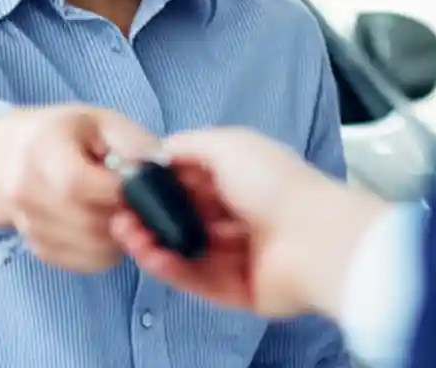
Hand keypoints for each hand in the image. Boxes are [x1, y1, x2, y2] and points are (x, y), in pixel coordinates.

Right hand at [0, 104, 158, 272]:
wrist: (12, 156)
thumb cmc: (66, 134)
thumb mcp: (100, 121)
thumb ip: (132, 142)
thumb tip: (162, 168)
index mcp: (42, 151)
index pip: (78, 184)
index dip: (119, 192)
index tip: (138, 186)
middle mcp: (25, 192)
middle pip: (89, 223)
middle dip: (125, 216)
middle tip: (137, 201)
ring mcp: (28, 225)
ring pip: (93, 248)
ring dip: (120, 236)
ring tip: (120, 209)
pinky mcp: (38, 249)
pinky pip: (86, 263)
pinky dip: (106, 250)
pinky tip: (105, 225)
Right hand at [111, 127, 386, 317]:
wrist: (315, 239)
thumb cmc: (276, 183)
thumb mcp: (227, 144)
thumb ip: (188, 145)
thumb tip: (157, 152)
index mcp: (242, 180)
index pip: (190, 183)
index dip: (159, 185)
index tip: (128, 185)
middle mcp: (241, 217)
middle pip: (184, 219)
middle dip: (150, 216)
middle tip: (120, 214)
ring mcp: (240, 257)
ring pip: (185, 252)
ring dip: (153, 243)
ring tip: (127, 234)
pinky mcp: (239, 291)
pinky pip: (197, 280)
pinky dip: (170, 269)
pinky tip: (150, 256)